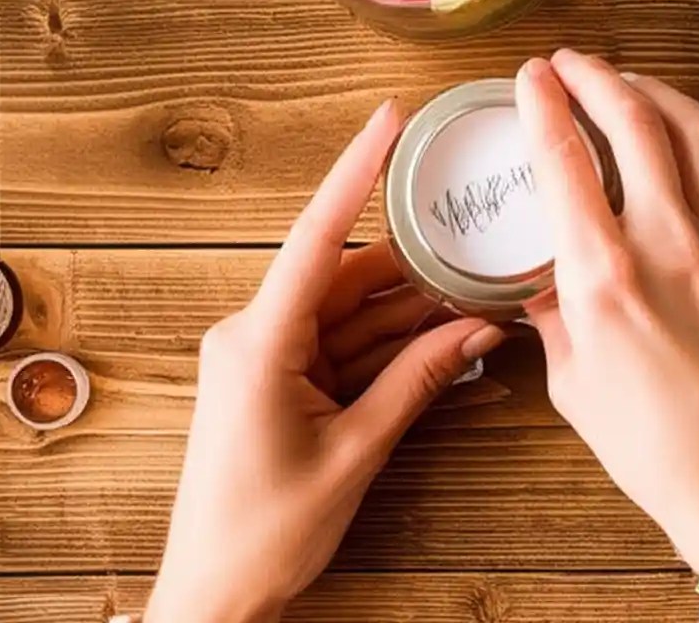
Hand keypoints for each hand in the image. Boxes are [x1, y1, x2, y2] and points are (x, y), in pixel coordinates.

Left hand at [146, 101, 505, 622]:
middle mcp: (256, 335)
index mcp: (259, 341)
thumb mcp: (357, 451)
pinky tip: (442, 338)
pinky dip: (390, 345)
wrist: (220, 588)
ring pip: (351, 312)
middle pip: (348, 276)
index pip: (318, 237)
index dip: (355, 172)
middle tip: (479, 246)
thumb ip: (418, 380)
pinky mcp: (281, 379)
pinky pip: (343, 344)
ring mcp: (268, 357)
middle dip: (416, 268)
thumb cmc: (267, 528)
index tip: (387, 122)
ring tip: (475, 300)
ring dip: (410, 311)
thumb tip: (478, 328)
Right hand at [515, 52, 698, 578]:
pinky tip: (695, 159)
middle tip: (573, 63)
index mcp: (604, 275)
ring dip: (658, 94)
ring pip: (696, 130)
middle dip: (597, 75)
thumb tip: (543, 280)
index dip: (544, 103)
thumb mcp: (572, 380)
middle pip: (634, 119)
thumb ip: (553, 314)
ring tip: (631, 86)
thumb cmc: (651, 444)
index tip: (532, 76)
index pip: (565, 159)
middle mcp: (668, 242)